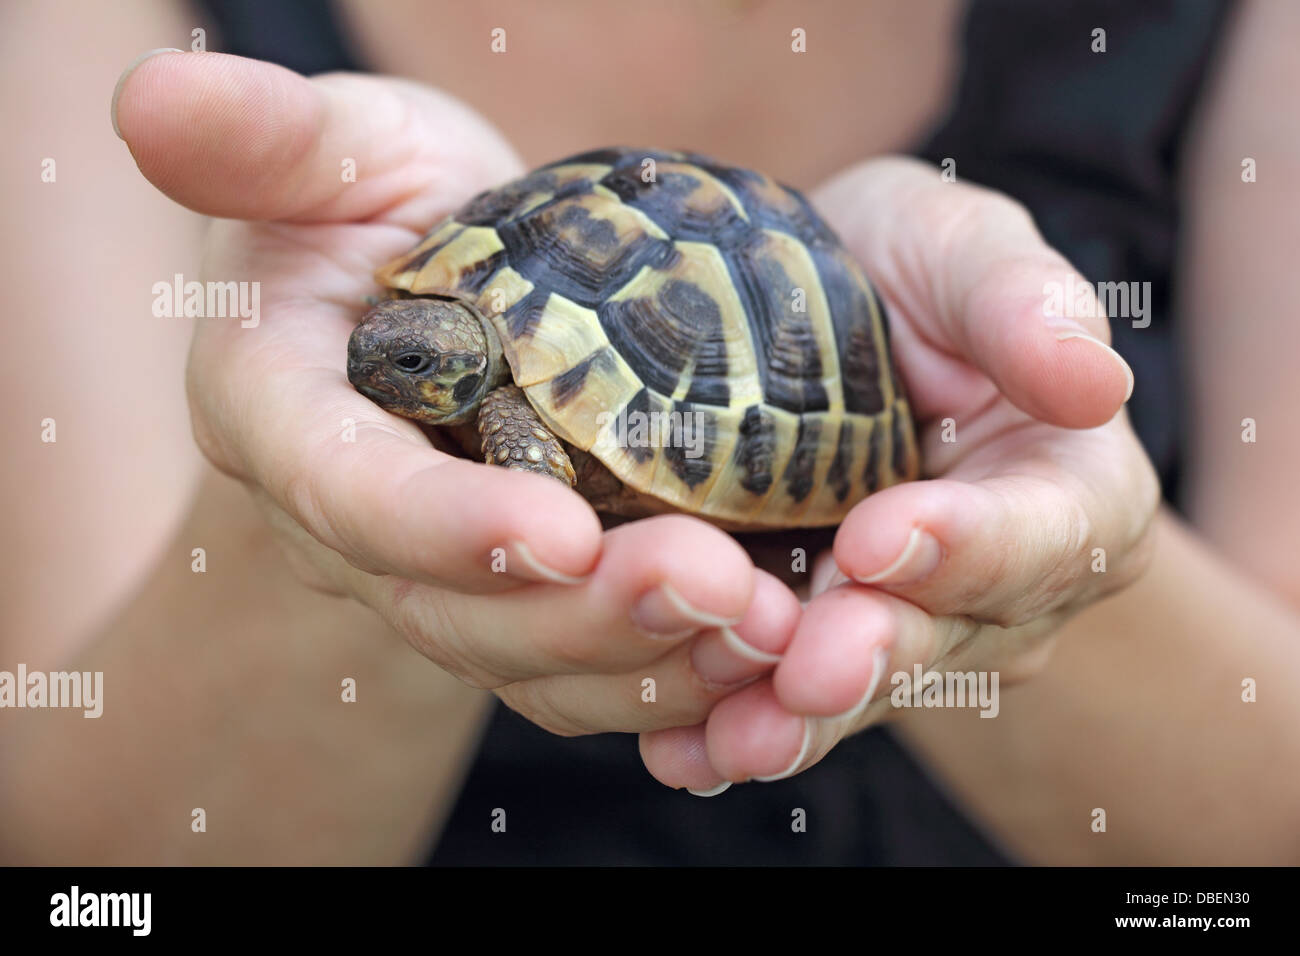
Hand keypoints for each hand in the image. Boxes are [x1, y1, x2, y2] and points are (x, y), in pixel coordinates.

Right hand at [114, 51, 796, 737]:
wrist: (428, 292)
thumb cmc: (373, 207)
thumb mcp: (335, 154)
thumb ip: (267, 141)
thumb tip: (150, 99)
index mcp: (283, 416)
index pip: (347, 490)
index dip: (440, 527)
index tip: (561, 534)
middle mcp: (353, 524)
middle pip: (453, 610)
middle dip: (583, 615)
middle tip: (718, 590)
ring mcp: (438, 576)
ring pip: (530, 660)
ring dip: (647, 658)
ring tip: (767, 628)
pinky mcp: (515, 600)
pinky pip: (584, 665)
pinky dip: (670, 667)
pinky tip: (762, 645)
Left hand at [642, 157, 1158, 790]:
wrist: (813, 310)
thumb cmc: (903, 269)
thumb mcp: (963, 251)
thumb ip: (1024, 306)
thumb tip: (1093, 382)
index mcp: (1067, 492)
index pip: (1041, 534)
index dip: (968, 547)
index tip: (882, 538)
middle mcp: (997, 587)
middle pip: (942, 636)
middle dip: (869, 655)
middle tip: (808, 672)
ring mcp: (904, 627)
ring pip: (854, 688)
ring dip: (792, 720)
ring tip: (732, 740)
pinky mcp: (813, 644)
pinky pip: (777, 698)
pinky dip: (725, 723)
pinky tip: (678, 749)